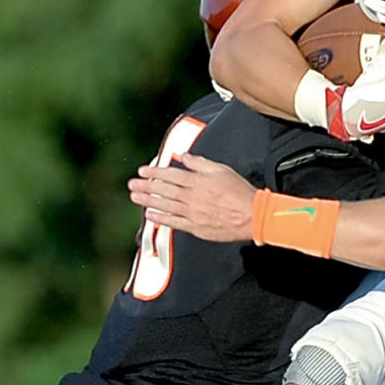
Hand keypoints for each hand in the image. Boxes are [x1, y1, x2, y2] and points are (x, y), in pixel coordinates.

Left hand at [129, 153, 255, 242]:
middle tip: (132, 183)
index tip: (143, 170)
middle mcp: (192, 197)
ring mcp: (193, 213)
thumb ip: (199, 163)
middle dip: (146, 186)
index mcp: (198, 181)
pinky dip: (160, 218)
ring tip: (135, 197)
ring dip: (148, 200)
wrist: (252, 216)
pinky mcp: (196, 227)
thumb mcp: (221, 170)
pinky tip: (149, 214)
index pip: (171, 175)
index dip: (154, 172)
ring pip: (165, 205)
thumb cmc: (240, 192)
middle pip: (164, 190)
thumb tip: (183, 156)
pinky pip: (174, 222)